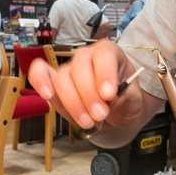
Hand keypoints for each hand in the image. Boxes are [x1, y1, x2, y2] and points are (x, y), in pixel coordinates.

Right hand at [28, 40, 144, 130]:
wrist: (115, 115)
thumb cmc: (125, 101)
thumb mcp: (135, 101)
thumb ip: (129, 97)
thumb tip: (117, 96)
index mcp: (109, 53)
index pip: (104, 55)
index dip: (105, 74)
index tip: (109, 95)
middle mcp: (87, 57)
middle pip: (80, 68)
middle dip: (89, 95)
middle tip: (101, 115)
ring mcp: (69, 68)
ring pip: (62, 78)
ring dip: (73, 103)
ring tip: (88, 121)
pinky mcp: (54, 82)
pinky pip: (40, 73)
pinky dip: (40, 82)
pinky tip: (47, 94)